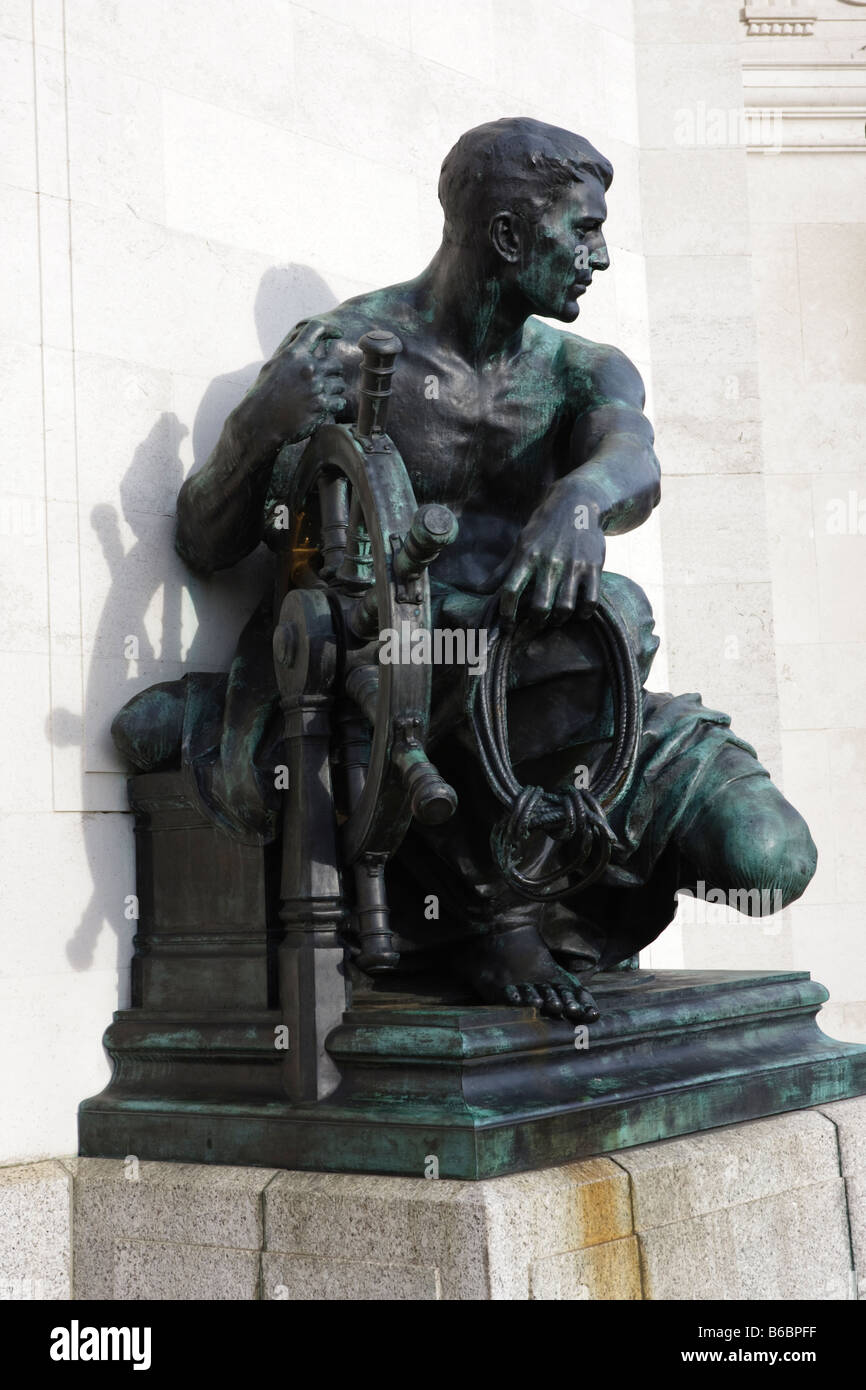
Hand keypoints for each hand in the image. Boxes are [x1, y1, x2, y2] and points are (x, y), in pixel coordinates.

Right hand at [258, 320, 346, 444]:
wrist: (261, 422)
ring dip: (333, 390)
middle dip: (331, 372)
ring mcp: (316, 387)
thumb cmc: (264, 395)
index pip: (316, 329)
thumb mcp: (273, 367)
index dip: (330, 329)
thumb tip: (302, 338)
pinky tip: (324, 407)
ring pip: (339, 384)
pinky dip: (334, 404)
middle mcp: (308, 368)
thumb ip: (291, 353)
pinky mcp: (322, 406)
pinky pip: (339, 401)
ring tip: (320, 396)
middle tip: (323, 381)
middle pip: (335, 364)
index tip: (338, 333)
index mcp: (294, 354)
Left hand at [500, 486, 605, 629]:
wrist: (577, 503)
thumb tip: (478, 590)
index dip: (506, 614)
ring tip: (555, 618)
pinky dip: (583, 613)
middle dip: (535, 623)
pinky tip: (577, 612)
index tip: (507, 626)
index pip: (510, 591)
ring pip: (565, 607)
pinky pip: (590, 601)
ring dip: (558, 619)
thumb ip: (502, 570)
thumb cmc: (544, 528)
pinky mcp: (594, 566)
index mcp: (527, 556)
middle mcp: (549, 561)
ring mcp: (573, 565)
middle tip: (534, 625)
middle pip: (540, 606)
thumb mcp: (521, 544)